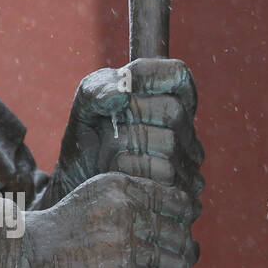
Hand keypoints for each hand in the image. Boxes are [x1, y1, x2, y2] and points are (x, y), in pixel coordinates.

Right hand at [9, 172, 200, 267]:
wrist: (27, 255)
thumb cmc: (61, 229)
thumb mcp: (95, 197)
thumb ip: (132, 198)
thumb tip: (184, 211)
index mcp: (120, 186)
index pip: (179, 202)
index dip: (184, 220)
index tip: (176, 232)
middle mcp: (125, 209)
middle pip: (181, 234)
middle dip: (180, 251)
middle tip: (169, 262)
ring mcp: (123, 242)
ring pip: (178, 262)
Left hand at [41, 58, 204, 209]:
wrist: (77, 183)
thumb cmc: (89, 137)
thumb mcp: (85, 105)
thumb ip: (97, 89)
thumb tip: (120, 94)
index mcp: (170, 100)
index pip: (177, 74)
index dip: (150, 75)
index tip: (123, 82)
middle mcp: (187, 131)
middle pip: (172, 109)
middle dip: (131, 114)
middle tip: (105, 126)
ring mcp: (190, 163)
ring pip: (167, 143)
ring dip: (122, 145)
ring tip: (105, 152)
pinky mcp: (184, 193)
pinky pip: (160, 175)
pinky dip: (125, 169)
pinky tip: (112, 171)